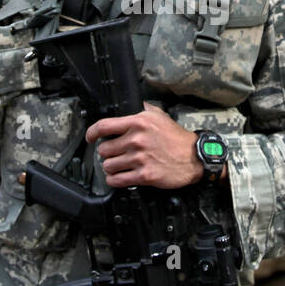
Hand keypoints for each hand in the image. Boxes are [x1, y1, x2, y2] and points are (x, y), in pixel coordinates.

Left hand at [87, 102, 203, 188]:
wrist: (194, 157)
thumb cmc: (177, 138)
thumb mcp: (160, 116)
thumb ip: (143, 110)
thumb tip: (131, 105)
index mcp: (138, 123)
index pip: (104, 126)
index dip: (92, 133)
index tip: (90, 137)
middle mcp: (137, 140)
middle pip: (104, 149)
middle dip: (107, 153)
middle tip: (114, 154)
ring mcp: (140, 158)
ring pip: (108, 166)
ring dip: (111, 167)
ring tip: (118, 166)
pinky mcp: (144, 175)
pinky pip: (117, 180)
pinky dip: (114, 180)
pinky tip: (119, 177)